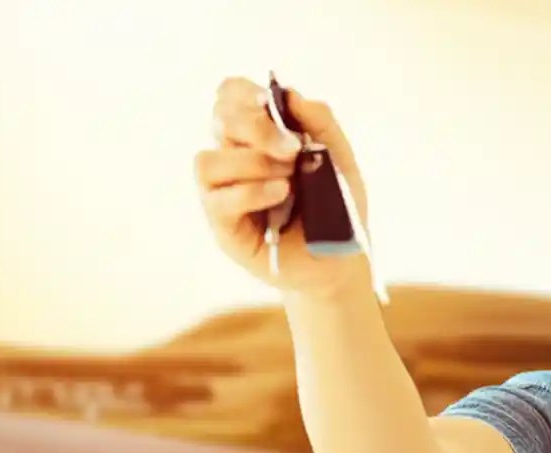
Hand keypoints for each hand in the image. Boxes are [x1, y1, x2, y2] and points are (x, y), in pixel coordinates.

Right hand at [195, 76, 371, 296]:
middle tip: (293, 150)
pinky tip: (280, 194)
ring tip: (289, 181)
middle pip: (219, 120)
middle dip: (257, 128)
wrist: (342, 260)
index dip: (244, 93)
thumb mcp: (340, 160)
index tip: (273, 105)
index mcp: (258, 135)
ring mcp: (224, 193)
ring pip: (207, 161)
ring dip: (252, 163)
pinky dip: (252, 191)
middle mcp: (234, 158)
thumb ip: (320, 123)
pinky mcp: (223, 227)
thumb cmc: (338, 209)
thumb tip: (291, 94)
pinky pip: (218, 199)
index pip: (230, 96)